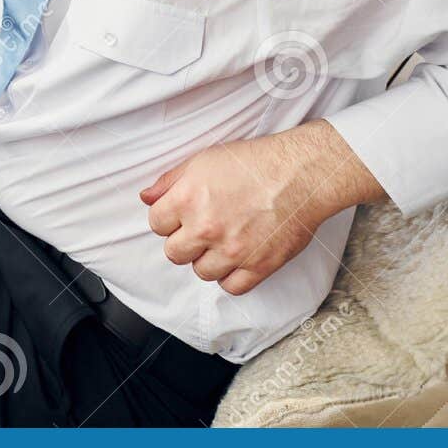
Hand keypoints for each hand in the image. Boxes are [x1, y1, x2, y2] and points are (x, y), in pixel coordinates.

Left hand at [139, 119, 384, 294]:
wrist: (300, 173)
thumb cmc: (254, 162)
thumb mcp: (203, 160)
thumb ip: (169, 181)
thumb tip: (146, 198)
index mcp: (187, 200)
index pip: (156, 225)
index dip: (168, 220)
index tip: (181, 216)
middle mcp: (206, 228)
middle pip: (174, 253)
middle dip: (184, 242)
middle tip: (201, 230)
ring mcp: (232, 250)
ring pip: (201, 272)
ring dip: (207, 260)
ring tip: (222, 242)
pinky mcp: (259, 266)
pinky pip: (232, 287)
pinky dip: (231, 277)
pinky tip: (237, 259)